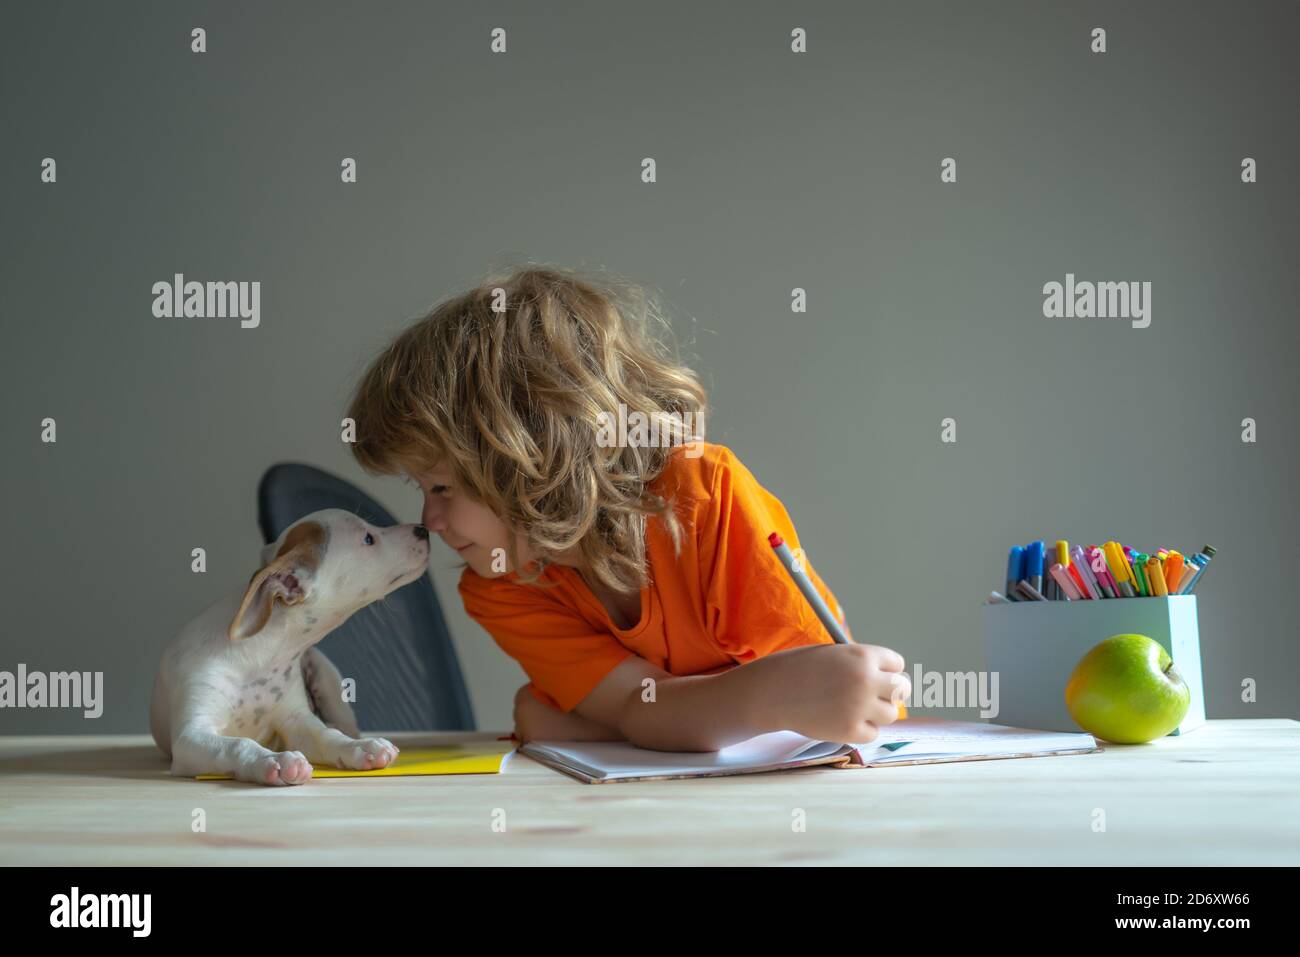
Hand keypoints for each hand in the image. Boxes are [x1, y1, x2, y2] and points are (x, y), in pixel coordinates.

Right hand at [757, 642, 909, 743]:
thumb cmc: (800, 669)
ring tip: (853, 707)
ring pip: (891, 714)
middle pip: (902, 689)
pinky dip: (862, 729)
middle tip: (874, 695)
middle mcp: (866, 680)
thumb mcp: (834, 654)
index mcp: (863, 655)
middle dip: (890, 692)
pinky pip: (873, 733)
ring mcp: (859, 707)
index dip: (885, 670)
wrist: (772, 691)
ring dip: (876, 712)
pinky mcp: (851, 731)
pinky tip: (842, 720)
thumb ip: (860, 664)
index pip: (897, 664)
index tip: (875, 675)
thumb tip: (888, 682)